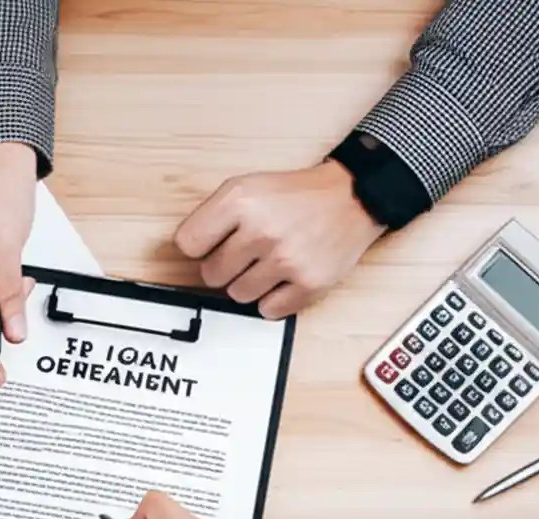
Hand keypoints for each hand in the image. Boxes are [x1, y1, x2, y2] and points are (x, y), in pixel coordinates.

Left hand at [174, 160, 384, 318]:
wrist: (350, 197)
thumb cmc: (294, 195)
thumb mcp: (246, 186)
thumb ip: (213, 216)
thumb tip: (189, 254)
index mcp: (240, 200)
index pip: (188, 244)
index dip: (200, 246)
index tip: (214, 243)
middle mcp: (262, 230)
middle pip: (211, 275)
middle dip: (225, 266)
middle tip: (248, 252)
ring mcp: (287, 259)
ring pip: (237, 295)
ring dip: (249, 284)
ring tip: (269, 262)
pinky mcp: (309, 284)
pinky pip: (268, 310)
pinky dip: (273, 299)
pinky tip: (284, 278)